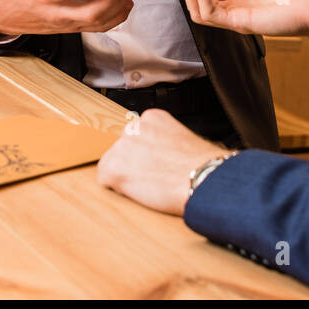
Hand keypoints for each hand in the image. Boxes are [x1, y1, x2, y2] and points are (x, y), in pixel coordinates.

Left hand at [96, 109, 227, 215]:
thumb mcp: (184, 140)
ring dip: (126, 175)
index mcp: (152, 118)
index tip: (156, 162)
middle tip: (154, 175)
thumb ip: (164, 140)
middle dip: (133, 162)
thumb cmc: (203, 166)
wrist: (204, 179)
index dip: (145, 154)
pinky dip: (118, 188)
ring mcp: (123, 146)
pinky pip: (105, 179)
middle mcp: (134, 127)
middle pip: (123, 148)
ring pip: (113, 163)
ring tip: (151, 184)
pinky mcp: (115, 167)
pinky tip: (140, 190)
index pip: (136, 135)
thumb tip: (157, 153)